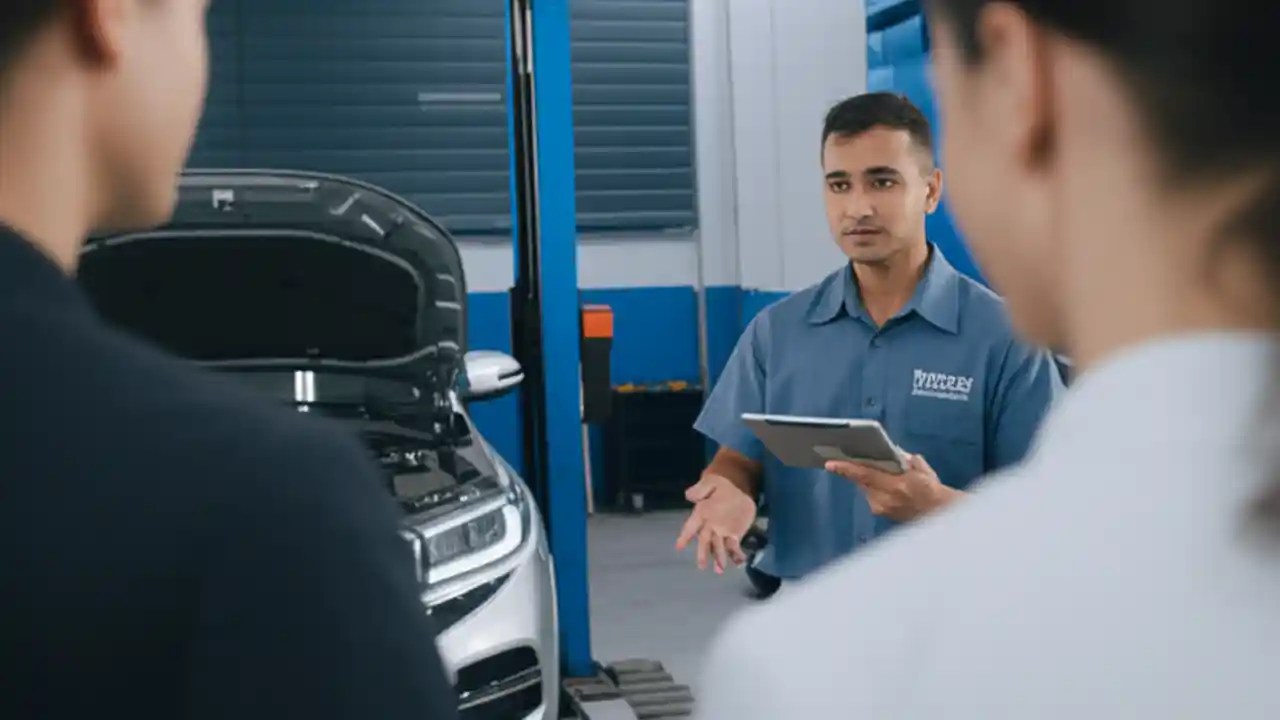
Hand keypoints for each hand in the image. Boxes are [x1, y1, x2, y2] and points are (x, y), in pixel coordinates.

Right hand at [674, 475, 756, 573]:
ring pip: (719, 548)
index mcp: (702, 513)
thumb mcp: (711, 483)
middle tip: (701, 566)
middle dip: (703, 553)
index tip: (679, 546)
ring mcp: (723, 532)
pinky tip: (739, 562)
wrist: (738, 485)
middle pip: (705, 542)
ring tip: (719, 570)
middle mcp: (710, 526)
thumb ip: (700, 489)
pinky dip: (736, 555)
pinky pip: (734, 548)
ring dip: (719, 558)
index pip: (691, 526)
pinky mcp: (735, 535)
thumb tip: (688, 495)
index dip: (685, 536)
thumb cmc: (722, 485)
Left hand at [825, 453, 959, 521]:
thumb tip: (890, 452)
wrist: (941, 515)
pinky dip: (874, 488)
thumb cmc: (932, 490)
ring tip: (876, 471)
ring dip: (867, 480)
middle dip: (856, 470)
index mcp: (897, 486)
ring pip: (865, 489)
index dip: (846, 469)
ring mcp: (883, 509)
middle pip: (861, 481)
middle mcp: (886, 500)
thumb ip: (904, 459)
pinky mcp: (882, 514)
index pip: (865, 475)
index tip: (830, 464)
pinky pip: (871, 496)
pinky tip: (882, 484)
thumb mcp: (921, 469)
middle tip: (849, 458)